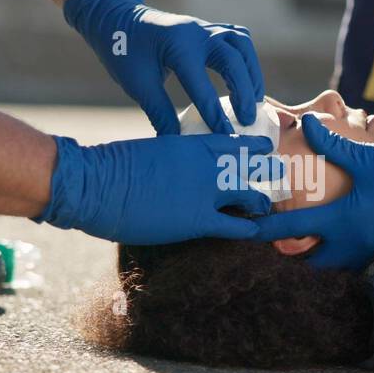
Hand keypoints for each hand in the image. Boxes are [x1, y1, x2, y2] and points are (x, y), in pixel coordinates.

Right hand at [35, 133, 277, 243]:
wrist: (95, 184)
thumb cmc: (111, 167)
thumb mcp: (149, 151)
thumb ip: (171, 158)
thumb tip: (175, 169)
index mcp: (191, 143)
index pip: (234, 142)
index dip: (253, 147)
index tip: (266, 149)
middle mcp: (205, 164)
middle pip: (250, 165)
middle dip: (266, 170)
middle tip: (279, 176)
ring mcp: (205, 191)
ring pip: (250, 194)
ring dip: (262, 200)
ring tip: (269, 205)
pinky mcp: (198, 220)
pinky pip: (235, 226)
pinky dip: (248, 228)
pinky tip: (256, 230)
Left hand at [64, 0, 264, 135]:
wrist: (117, 18)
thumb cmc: (124, 51)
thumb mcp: (138, 85)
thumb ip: (161, 113)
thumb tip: (178, 144)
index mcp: (177, 45)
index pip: (202, 83)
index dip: (214, 112)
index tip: (226, 136)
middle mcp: (196, 32)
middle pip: (233, 60)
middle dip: (243, 92)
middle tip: (245, 121)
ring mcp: (205, 27)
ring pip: (242, 46)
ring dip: (252, 73)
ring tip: (255, 101)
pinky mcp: (209, 28)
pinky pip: (238, 39)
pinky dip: (246, 59)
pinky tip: (247, 79)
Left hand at [252, 115, 373, 268]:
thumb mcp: (368, 156)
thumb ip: (332, 143)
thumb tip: (306, 123)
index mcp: (343, 220)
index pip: (292, 230)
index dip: (264, 229)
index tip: (244, 227)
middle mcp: (352, 244)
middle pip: (309, 260)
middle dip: (292, 253)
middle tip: (278, 237)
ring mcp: (369, 252)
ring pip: (332, 263)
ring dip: (316, 253)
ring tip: (303, 239)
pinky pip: (353, 260)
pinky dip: (340, 253)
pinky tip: (337, 237)